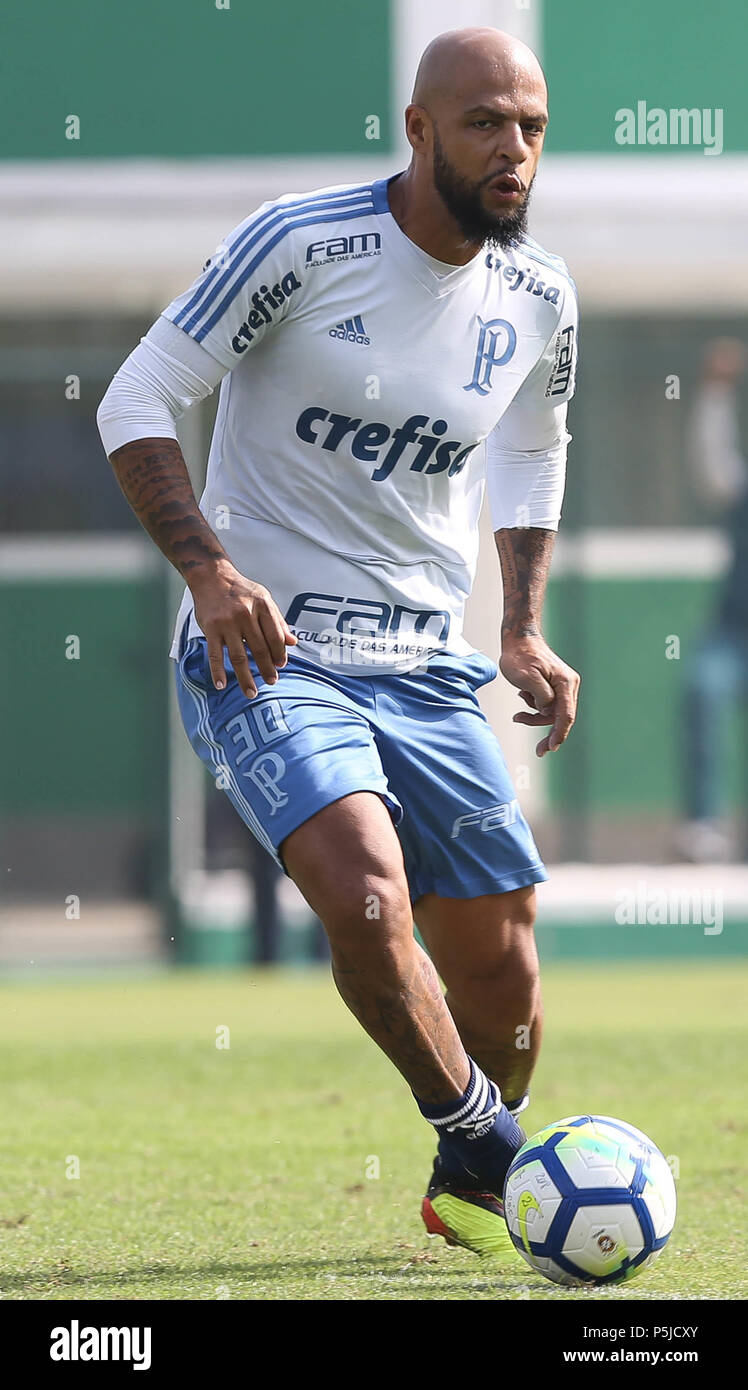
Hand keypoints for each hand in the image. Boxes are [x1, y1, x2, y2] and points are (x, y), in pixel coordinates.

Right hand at [190, 560, 297, 698]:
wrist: (211, 576)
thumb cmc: (241, 590)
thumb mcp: (264, 598)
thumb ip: (278, 621)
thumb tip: (293, 643)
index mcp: (262, 605)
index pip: (276, 635)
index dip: (280, 653)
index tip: (282, 665)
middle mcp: (245, 613)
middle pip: (259, 648)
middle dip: (267, 668)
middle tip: (272, 681)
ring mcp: (227, 622)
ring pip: (239, 656)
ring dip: (246, 677)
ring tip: (252, 692)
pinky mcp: (210, 629)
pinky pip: (215, 654)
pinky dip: (218, 671)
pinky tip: (222, 685)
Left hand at [499, 634, 579, 757]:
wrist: (518, 638)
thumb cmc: (519, 655)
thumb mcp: (526, 678)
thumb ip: (541, 697)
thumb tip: (548, 711)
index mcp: (564, 682)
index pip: (566, 714)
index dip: (560, 734)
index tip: (552, 748)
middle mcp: (568, 684)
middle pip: (561, 716)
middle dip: (547, 731)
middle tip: (539, 750)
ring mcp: (562, 685)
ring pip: (553, 712)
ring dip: (536, 716)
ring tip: (519, 714)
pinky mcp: (555, 685)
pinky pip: (548, 704)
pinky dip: (535, 707)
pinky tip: (523, 696)